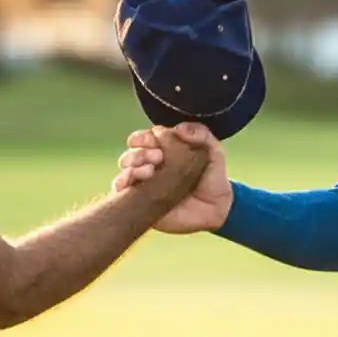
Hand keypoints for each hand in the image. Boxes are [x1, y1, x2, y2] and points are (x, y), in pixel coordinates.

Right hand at [113, 122, 232, 233]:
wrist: (216, 207)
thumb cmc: (212, 176)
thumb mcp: (212, 150)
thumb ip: (199, 134)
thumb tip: (178, 129)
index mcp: (163, 150)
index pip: (145, 139)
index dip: (145, 137)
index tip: (156, 138)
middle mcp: (150, 165)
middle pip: (132, 153)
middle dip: (141, 152)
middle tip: (159, 157)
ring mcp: (144, 184)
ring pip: (126, 169)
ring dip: (133, 165)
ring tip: (150, 170)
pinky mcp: (140, 202)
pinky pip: (121, 189)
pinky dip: (124, 181)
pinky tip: (140, 179)